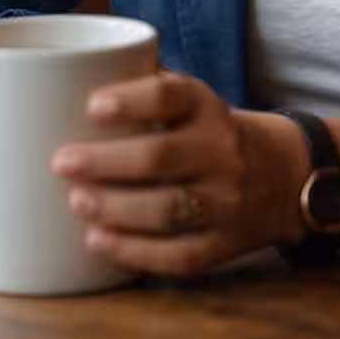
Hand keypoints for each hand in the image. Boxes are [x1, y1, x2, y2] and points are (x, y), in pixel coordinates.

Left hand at [50, 69, 307, 277]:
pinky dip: (135, 252)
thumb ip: (143, 92)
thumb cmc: (206, 133)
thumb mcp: (191, 101)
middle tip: (62, 163)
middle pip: (161, 157)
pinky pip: (180, 255)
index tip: (91, 107)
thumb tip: (59, 83)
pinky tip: (98, 242)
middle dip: (107, 162)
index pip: (172, 95)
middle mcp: (219, 151)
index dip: (131, 101)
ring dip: (117, 209)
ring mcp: (225, 201)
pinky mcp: (224, 244)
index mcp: (206, 107)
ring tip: (77, 202)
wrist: (280, 174)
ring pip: (168, 209)